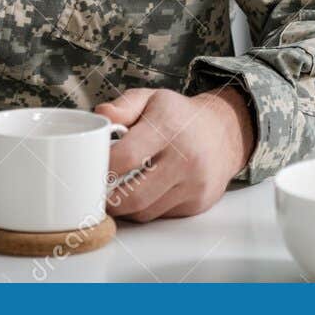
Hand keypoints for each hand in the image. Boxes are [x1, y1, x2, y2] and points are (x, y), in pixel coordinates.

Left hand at [94, 85, 255, 221]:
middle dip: (108, 198)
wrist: (223, 133)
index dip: (102, 167)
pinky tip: (146, 191)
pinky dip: (147, 208)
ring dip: (126, 206)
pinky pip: (161, 215)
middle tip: (98, 190)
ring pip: (144, 212)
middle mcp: (186, 158)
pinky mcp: (198, 203)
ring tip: (119, 190)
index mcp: (169, 127)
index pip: (126, 158)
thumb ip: (123, 106)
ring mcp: (194, 184)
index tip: (92, 167)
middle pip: (133, 196)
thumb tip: (101, 114)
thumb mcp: (152, 99)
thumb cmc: (180, 116)